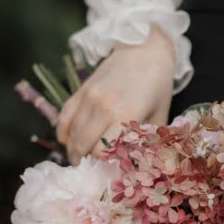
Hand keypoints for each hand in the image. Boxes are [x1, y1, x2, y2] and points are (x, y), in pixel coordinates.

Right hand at [57, 27, 175, 163]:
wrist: (145, 50)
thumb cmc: (157, 86)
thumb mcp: (159, 116)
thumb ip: (147, 140)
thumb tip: (137, 163)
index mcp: (125, 116)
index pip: (103, 153)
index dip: (104, 166)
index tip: (108, 173)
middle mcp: (103, 108)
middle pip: (84, 146)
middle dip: (85, 162)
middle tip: (90, 171)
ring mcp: (88, 98)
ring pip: (72, 134)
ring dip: (73, 151)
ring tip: (78, 161)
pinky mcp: (80, 90)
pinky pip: (64, 117)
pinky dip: (63, 132)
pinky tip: (68, 142)